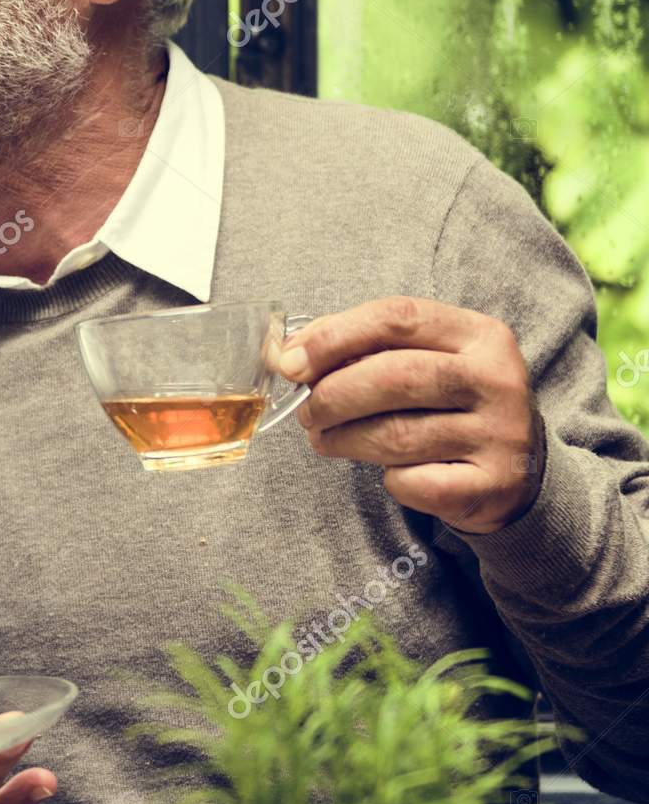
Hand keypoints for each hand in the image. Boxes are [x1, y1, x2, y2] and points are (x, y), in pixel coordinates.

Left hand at [280, 296, 542, 533]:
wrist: (516, 473)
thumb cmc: (447, 407)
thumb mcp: (420, 361)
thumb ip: (359, 347)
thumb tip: (287, 351)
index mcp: (480, 335)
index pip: (397, 317)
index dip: (333, 337)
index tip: (289, 363)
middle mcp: (497, 380)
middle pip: (394, 376)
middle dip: (333, 396)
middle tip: (307, 413)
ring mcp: (501, 434)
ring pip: (397, 434)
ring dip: (343, 439)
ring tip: (325, 438)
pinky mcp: (491, 485)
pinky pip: (414, 482)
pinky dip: (389, 479)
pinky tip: (390, 473)